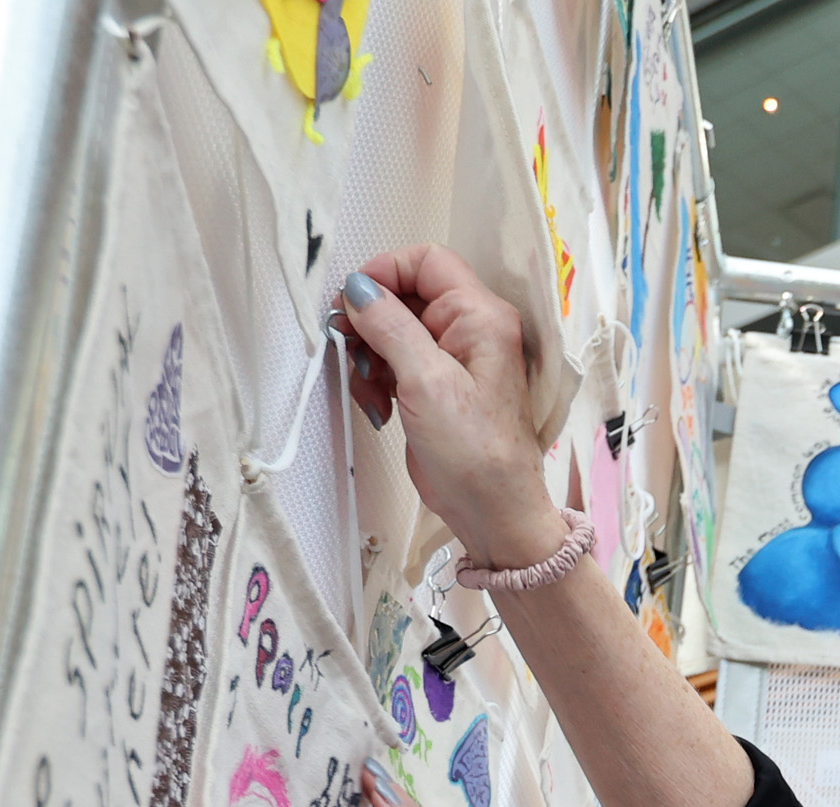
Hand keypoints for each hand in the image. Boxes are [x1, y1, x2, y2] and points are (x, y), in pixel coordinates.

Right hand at [336, 247, 564, 569]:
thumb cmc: (475, 453)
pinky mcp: (435, 387)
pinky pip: (394, 362)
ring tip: (368, 389)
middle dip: (370, 321)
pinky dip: (376, 379)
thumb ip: (392, 327)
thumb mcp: (427, 382)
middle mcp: (470, 330)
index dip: (386, 271)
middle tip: (347, 346)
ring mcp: (452, 360)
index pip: (428, 262)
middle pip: (404, 296)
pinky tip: (378, 407)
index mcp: (481, 316)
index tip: (353, 299)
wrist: (492, 511)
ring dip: (369, 356)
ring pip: (393, 331)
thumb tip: (359, 288)